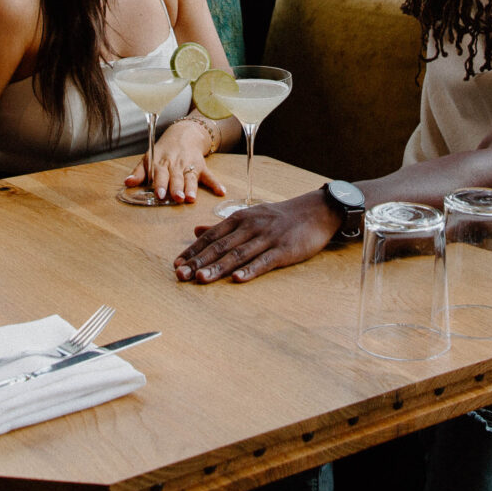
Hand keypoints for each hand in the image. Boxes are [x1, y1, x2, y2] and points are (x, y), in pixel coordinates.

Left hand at [124, 117, 225, 203]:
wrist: (183, 134)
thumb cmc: (163, 151)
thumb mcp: (148, 159)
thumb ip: (139, 173)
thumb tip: (126, 183)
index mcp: (162, 163)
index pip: (160, 174)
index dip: (160, 184)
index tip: (160, 194)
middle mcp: (176, 165)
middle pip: (176, 177)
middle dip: (176, 187)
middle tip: (177, 197)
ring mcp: (190, 166)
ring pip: (191, 177)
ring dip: (191, 188)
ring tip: (191, 198)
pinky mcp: (202, 167)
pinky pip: (210, 176)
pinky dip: (216, 183)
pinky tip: (221, 192)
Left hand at [173, 190, 336, 282]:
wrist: (315, 211)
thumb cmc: (278, 217)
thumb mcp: (249, 216)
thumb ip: (221, 226)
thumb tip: (195, 230)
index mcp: (239, 218)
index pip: (211, 236)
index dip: (193, 251)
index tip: (177, 264)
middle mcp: (250, 226)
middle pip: (220, 246)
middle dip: (199, 261)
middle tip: (181, 275)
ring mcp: (267, 238)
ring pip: (238, 254)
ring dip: (218, 268)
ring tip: (201, 279)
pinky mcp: (284, 249)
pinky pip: (264, 261)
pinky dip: (250, 270)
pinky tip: (237, 280)